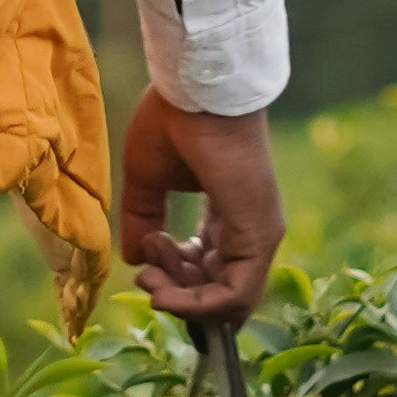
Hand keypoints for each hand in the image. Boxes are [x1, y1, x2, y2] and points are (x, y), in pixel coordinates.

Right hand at [114, 89, 281, 324]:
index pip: (212, 270)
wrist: (196, 91)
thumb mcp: (147, 178)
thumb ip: (142, 218)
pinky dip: (199, 306)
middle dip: (175, 294)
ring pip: (228, 301)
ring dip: (183, 303)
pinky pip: (235, 295)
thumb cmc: (175, 120)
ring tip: (151, 282)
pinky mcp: (259, 235)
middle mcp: (249, 229)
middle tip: (144, 280)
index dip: (176, 280)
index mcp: (228, 213)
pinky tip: (166, 295)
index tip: (145, 266)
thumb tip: (137, 259)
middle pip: (218, 291)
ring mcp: (259, 233)